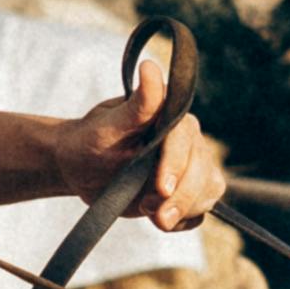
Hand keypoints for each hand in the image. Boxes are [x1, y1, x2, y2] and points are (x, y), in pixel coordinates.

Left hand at [39, 31, 222, 239]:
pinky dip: (183, 221)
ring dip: (183, 210)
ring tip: (153, 217)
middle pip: (204, 171)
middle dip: (182, 197)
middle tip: (152, 213)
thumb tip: (151, 67)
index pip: (186, 142)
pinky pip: (198, 212)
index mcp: (173, 118)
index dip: (176, 165)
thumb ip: (138, 103)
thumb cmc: (92, 141)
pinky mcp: (186, 194)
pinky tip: (159, 218)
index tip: (160, 188)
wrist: (81, 169)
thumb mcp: (109, 124)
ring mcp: (190, 169)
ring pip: (207, 192)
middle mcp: (188, 142)